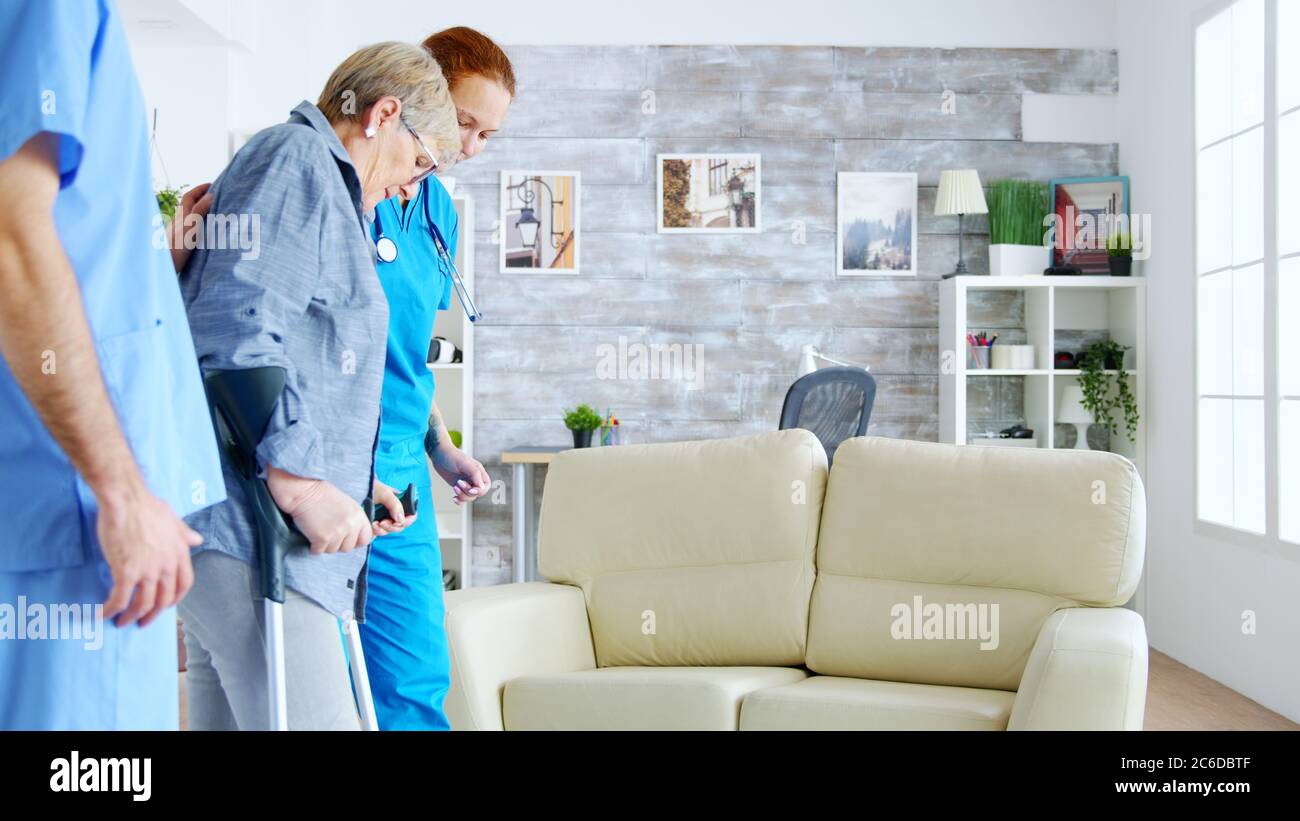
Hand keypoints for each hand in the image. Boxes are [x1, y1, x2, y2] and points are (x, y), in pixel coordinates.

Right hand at [95, 476, 200, 627]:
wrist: (126, 499)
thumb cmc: (146, 506)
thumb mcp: (173, 519)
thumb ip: (185, 533)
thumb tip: (197, 539)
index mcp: (180, 554)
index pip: (184, 585)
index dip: (175, 598)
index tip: (165, 605)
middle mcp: (167, 566)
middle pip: (163, 599)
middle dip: (152, 614)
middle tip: (142, 622)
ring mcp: (148, 571)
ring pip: (142, 604)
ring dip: (131, 617)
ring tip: (121, 622)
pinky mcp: (126, 572)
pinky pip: (119, 599)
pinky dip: (110, 610)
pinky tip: (102, 615)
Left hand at [168, 182, 211, 272]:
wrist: (163, 268)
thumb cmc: (176, 247)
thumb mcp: (190, 227)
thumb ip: (199, 211)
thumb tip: (211, 195)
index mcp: (181, 216)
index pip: (189, 197)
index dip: (199, 189)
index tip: (212, 184)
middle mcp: (179, 222)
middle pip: (189, 206)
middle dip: (201, 198)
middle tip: (216, 196)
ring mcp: (179, 233)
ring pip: (190, 218)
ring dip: (201, 212)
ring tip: (215, 212)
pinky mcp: (181, 244)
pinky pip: (192, 229)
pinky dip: (200, 225)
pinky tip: (206, 232)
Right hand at [266, 467, 372, 555]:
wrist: (304, 491)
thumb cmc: (323, 496)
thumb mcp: (347, 505)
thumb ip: (354, 521)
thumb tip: (355, 538)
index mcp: (359, 516)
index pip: (366, 539)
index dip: (356, 541)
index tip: (347, 539)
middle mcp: (351, 525)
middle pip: (348, 548)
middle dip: (338, 544)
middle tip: (328, 533)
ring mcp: (337, 533)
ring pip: (333, 550)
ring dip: (325, 545)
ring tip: (319, 530)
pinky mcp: (322, 538)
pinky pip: (318, 551)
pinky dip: (313, 546)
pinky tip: (311, 534)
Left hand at [371, 477, 416, 536]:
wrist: (355, 489)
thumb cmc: (371, 487)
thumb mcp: (384, 493)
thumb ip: (395, 504)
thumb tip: (400, 520)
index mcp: (400, 503)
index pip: (411, 515)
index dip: (407, 520)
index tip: (399, 521)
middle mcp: (394, 512)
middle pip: (401, 526)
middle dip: (393, 526)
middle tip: (383, 523)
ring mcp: (385, 519)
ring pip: (390, 530)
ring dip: (383, 530)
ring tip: (374, 523)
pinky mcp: (376, 524)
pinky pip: (380, 532)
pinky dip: (376, 531)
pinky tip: (371, 524)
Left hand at [431, 447, 489, 505]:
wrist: (439, 454)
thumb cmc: (452, 456)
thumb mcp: (465, 463)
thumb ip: (475, 474)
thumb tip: (482, 487)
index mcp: (478, 472)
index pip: (485, 486)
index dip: (479, 491)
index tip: (471, 490)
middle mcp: (474, 478)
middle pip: (477, 493)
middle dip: (467, 492)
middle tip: (458, 483)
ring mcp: (466, 483)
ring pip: (469, 497)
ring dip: (462, 495)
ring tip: (454, 487)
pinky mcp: (458, 486)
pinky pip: (462, 498)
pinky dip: (459, 501)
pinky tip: (454, 498)